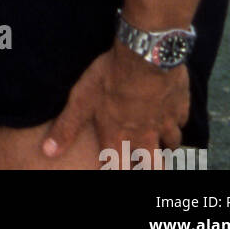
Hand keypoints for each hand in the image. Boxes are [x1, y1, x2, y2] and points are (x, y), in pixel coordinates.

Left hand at [42, 43, 189, 167]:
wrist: (144, 57)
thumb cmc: (109, 78)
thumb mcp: (80, 100)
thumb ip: (66, 127)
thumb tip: (47, 152)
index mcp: (118, 137)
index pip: (118, 168)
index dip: (118, 171)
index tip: (119, 169)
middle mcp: (144, 136)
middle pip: (154, 166)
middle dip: (152, 168)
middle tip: (149, 165)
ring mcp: (165, 122)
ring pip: (172, 144)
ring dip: (167, 145)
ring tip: (163, 142)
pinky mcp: (180, 107)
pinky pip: (182, 120)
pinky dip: (178, 119)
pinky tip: (174, 113)